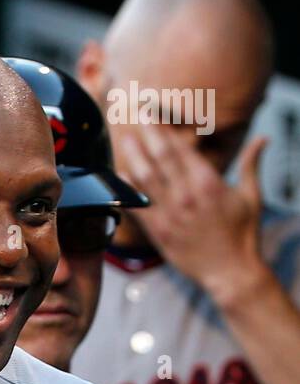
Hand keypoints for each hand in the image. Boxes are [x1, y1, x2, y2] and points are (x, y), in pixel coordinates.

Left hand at [116, 125, 266, 303]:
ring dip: (133, 155)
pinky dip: (128, 189)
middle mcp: (186, 194)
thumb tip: (263, 138)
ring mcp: (170, 214)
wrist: (231, 273)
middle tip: (134, 112)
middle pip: (160, 156)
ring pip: (145, 178)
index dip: (164, 127)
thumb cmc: (243, 235)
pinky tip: (120, 175)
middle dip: (146, 131)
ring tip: (124, 137)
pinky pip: (139, 206)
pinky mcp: (160, 233)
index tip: (153, 111)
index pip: (180, 147)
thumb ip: (251, 164)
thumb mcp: (252, 196)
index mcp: (208, 182)